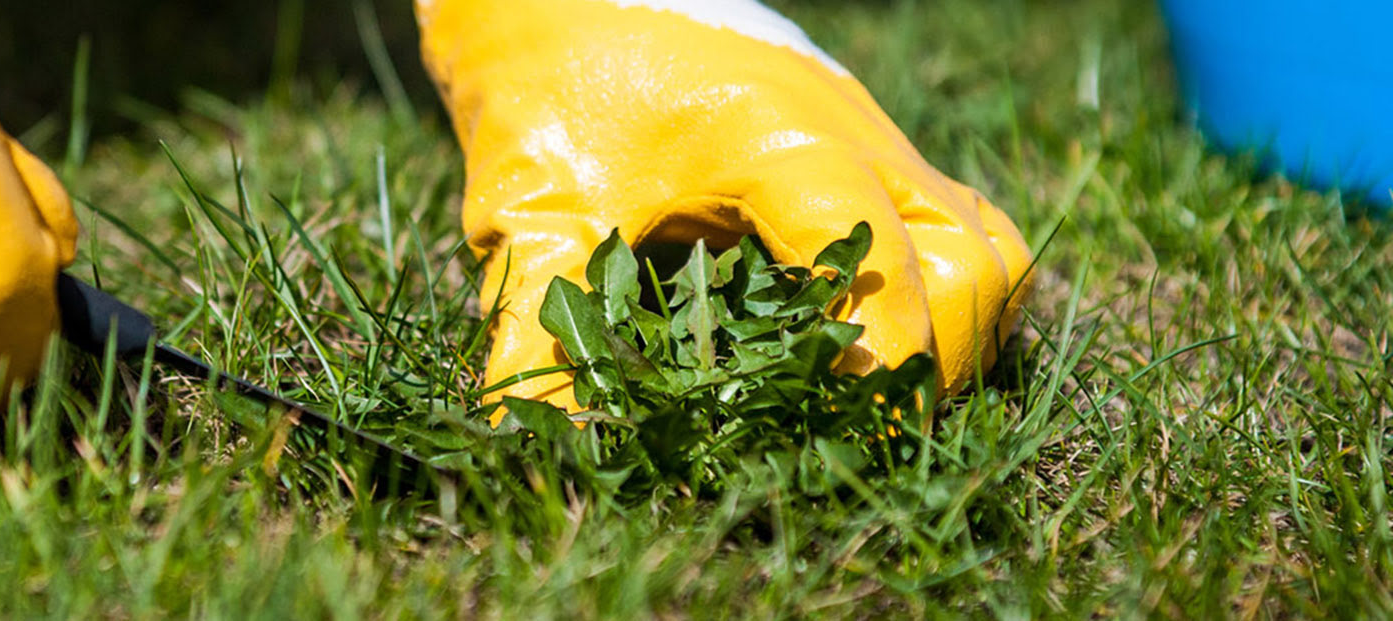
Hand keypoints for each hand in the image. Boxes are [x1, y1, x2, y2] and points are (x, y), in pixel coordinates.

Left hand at [416, 0, 1032, 421]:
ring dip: (949, 331)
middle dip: (930, 361)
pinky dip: (935, 294)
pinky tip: (856, 344)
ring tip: (867, 399)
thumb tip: (546, 436)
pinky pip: (954, 226)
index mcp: (778, 138)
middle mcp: (853, 132)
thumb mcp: (530, 199)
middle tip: (852, 429)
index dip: (878, 364)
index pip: (878, 262)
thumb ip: (538, 316)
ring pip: (983, 244)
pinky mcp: (870, 147)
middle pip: (970, 261)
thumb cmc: (547, 81)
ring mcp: (874, 135)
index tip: (844, 432)